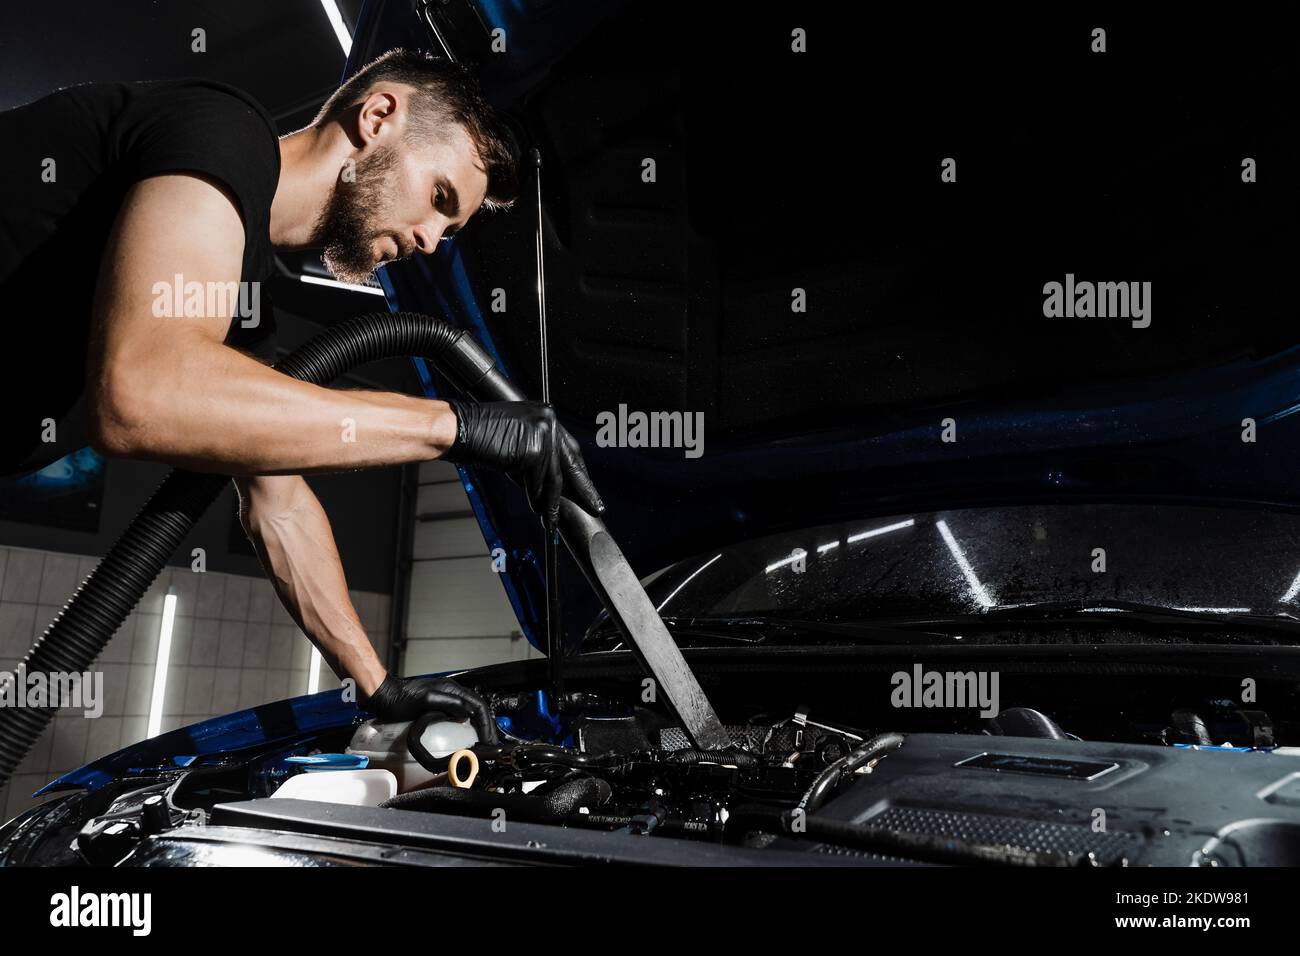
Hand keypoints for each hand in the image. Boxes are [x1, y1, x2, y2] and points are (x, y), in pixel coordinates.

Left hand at [363, 674, 497, 743]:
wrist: (384, 697)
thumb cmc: (400, 699)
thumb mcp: (426, 700)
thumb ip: (449, 703)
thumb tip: (469, 713)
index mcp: (452, 689)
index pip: (477, 705)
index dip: (486, 722)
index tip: (489, 738)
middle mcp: (452, 693)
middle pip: (476, 709)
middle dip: (486, 726)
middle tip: (491, 743)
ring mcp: (445, 700)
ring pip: (470, 712)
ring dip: (479, 726)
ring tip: (484, 740)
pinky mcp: (438, 707)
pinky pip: (459, 716)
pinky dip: (468, 725)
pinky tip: (468, 734)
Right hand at [441, 401, 603, 525]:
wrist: (458, 429)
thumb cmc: (479, 435)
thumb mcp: (516, 443)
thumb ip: (536, 459)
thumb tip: (552, 487)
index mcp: (546, 414)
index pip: (570, 448)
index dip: (579, 472)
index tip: (587, 488)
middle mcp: (548, 419)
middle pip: (570, 461)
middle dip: (583, 488)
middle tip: (595, 506)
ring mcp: (541, 434)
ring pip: (553, 477)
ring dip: (551, 501)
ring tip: (551, 518)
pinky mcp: (532, 451)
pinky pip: (538, 483)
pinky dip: (536, 499)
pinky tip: (536, 509)